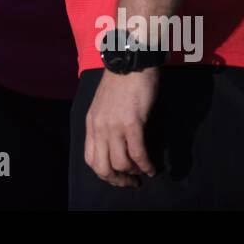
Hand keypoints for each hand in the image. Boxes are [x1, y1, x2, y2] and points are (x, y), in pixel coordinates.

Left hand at [83, 68, 159, 187]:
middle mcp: (99, 127)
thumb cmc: (122, 81)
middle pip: (102, 167)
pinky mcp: (131, 122)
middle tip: (131, 182)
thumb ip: (106, 124)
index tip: (118, 178)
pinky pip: (137, 153)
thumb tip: (116, 146)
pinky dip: (146, 165)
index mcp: (92, 123)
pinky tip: (152, 167)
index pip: (90, 159)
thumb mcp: (105, 105)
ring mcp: (114, 125)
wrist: (131, 60)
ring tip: (144, 173)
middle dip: (117, 180)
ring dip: (134, 174)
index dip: (105, 174)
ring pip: (120, 163)